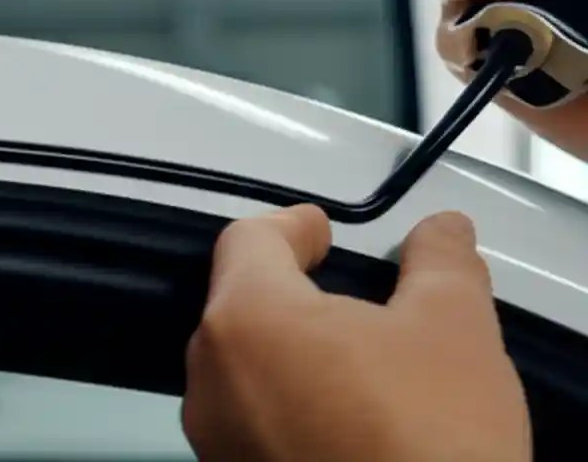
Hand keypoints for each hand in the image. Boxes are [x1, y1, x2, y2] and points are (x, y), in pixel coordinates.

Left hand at [181, 205, 529, 461]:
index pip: (247, 239)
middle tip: (350, 297)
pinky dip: (289, 405)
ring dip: (292, 354)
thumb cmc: (424, 451)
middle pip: (241, 304)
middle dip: (294, 293)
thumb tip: (439, 234)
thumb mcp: (453, 329)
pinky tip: (346, 421)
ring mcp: (215, 437)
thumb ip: (439, 263)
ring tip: (361, 368)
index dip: (290, 226)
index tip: (317, 229)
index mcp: (246, 319)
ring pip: (244, 367)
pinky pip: (251, 420)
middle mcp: (210, 378)